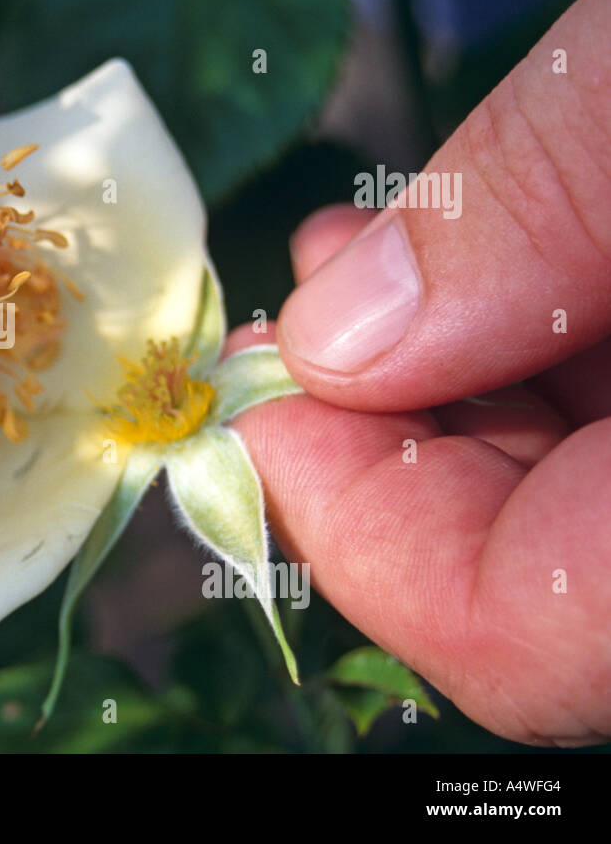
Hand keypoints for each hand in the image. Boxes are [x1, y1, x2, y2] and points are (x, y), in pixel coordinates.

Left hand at [229, 0, 610, 745]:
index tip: (264, 400)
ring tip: (366, 263)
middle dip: (387, 444)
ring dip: (449, 390)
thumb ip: (555, 204)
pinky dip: (545, 355)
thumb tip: (350, 334)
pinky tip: (482, 263)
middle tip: (296, 315)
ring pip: (582, 508)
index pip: (528, 638)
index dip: (361, 534)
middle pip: (539, 577)